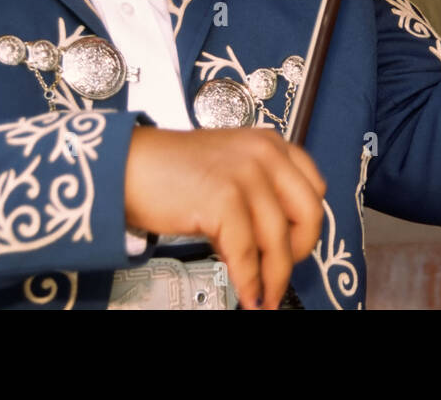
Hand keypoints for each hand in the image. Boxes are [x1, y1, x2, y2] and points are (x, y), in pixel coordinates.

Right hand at [123, 125, 326, 309]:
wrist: (125, 165)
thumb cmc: (169, 170)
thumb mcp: (229, 168)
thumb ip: (257, 194)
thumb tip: (274, 242)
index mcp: (270, 144)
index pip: (315, 187)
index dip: (307, 225)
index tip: (295, 247)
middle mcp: (264, 154)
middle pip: (308, 213)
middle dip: (298, 252)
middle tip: (280, 274)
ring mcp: (246, 174)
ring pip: (279, 239)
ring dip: (273, 278)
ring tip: (264, 297)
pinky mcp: (223, 198)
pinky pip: (246, 252)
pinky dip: (249, 280)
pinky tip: (246, 294)